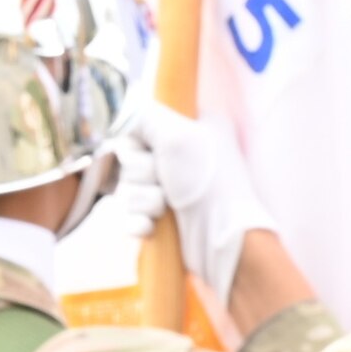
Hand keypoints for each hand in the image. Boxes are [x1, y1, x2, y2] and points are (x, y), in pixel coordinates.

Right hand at [117, 101, 277, 307]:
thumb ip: (145, 115)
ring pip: (127, 188)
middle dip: (142, 172)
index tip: (150, 147)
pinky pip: (129, 216)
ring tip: (168, 206)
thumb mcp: (178, 135)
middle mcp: (181, 157)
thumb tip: (126, 111)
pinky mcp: (162, 220)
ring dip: (143, 199)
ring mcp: (172, 190)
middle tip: (166, 180)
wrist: (223, 240)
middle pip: (128, 157)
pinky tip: (154, 227)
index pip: (139, 125)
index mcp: (192, 130)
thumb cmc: (209, 183)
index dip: (137, 140)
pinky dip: (139, 222)